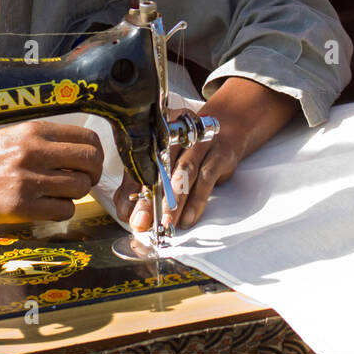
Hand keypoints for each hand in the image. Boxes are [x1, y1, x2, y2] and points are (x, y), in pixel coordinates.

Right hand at [0, 120, 103, 224]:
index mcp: (34, 131)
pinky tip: (45, 207)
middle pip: (91, 162)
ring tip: (55, 194)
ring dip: (73, 195)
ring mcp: (27, 179)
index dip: (95, 154)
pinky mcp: (20, 206)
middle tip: (79, 181)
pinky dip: (60, 211)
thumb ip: (47, 141)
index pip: (89, 138)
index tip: (88, 164)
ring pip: (80, 188)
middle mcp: (34, 151)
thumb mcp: (14, 136)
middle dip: (91, 175)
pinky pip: (63, 210)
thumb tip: (83, 154)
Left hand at [112, 136, 242, 233]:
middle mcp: (177, 135)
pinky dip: (197, 200)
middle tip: (141, 221)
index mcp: (157, 135)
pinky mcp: (220, 154)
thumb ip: (142, 184)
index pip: (139, 162)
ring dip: (174, 201)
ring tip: (166, 223)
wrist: (228, 129)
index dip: (130, 188)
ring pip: (184, 172)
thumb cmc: (188, 151)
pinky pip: (207, 178)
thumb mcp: (165, 162)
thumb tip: (126, 211)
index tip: (125, 212)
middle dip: (149, 197)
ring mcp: (200, 143)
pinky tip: (188, 218)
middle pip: (160, 167)